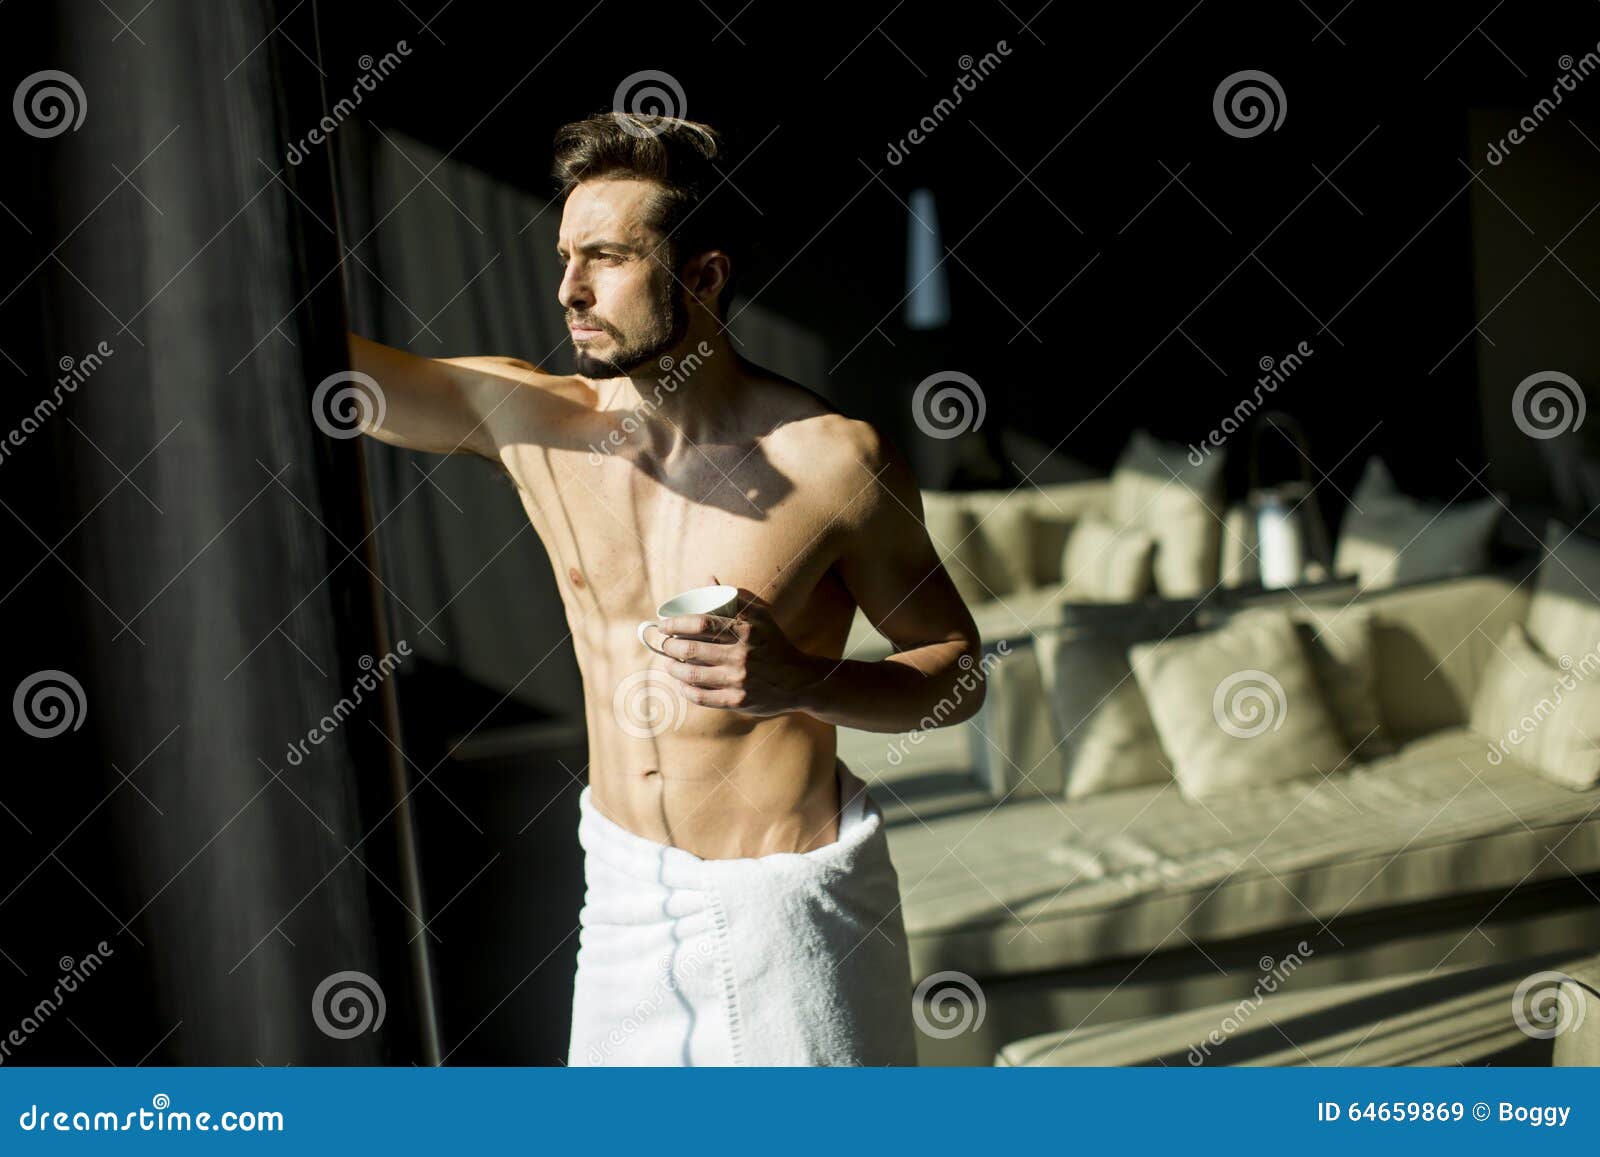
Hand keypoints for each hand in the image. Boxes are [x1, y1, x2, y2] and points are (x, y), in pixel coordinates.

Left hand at [653, 576, 819, 716]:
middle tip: (664, 644)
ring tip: (668, 664)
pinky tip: (681, 683)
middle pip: (691, 649)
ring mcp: (739, 680)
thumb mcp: (760, 617)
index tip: (665, 625)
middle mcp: (742, 655)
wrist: (799, 680)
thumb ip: (733, 599)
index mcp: (746, 630)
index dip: (677, 623)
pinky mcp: (738, 701)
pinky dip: (686, 689)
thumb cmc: (774, 644)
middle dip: (669, 646)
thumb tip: (708, 580)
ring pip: (692, 674)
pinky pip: (701, 697)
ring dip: (673, 668)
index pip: (702, 622)